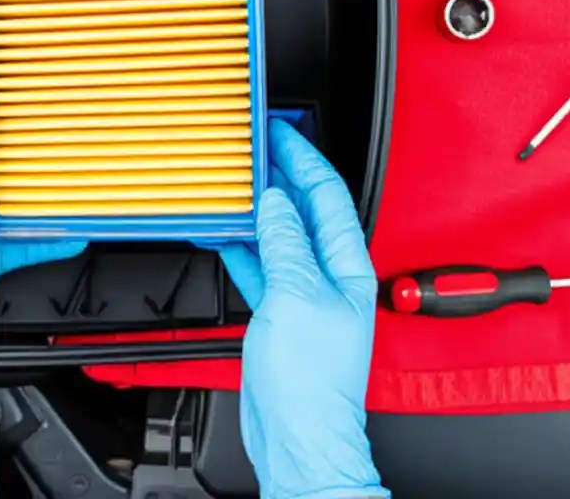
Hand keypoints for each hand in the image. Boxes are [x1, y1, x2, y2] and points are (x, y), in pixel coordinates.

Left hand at [0, 86, 86, 391]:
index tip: (36, 99)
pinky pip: (24, 246)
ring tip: (83, 182)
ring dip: (46, 199)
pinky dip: (50, 240)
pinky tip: (73, 234)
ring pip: (17, 207)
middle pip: (1, 169)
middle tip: (74, 139)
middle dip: (33, 156)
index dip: (0, 114)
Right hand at [217, 120, 386, 498]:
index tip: (280, 131)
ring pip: (279, 236)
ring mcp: (303, 294)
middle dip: (281, 175)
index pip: (327, 194)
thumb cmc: (313, 381)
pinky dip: (241, 245)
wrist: (299, 437)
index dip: (303, 158)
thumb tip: (274, 203)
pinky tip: (223, 231)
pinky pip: (260, 266)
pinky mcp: (279, 314)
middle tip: (255, 146)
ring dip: (258, 208)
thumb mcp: (297, 297)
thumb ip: (285, 245)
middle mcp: (329, 275)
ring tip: (236, 182)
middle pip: (304, 210)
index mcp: (347, 265)